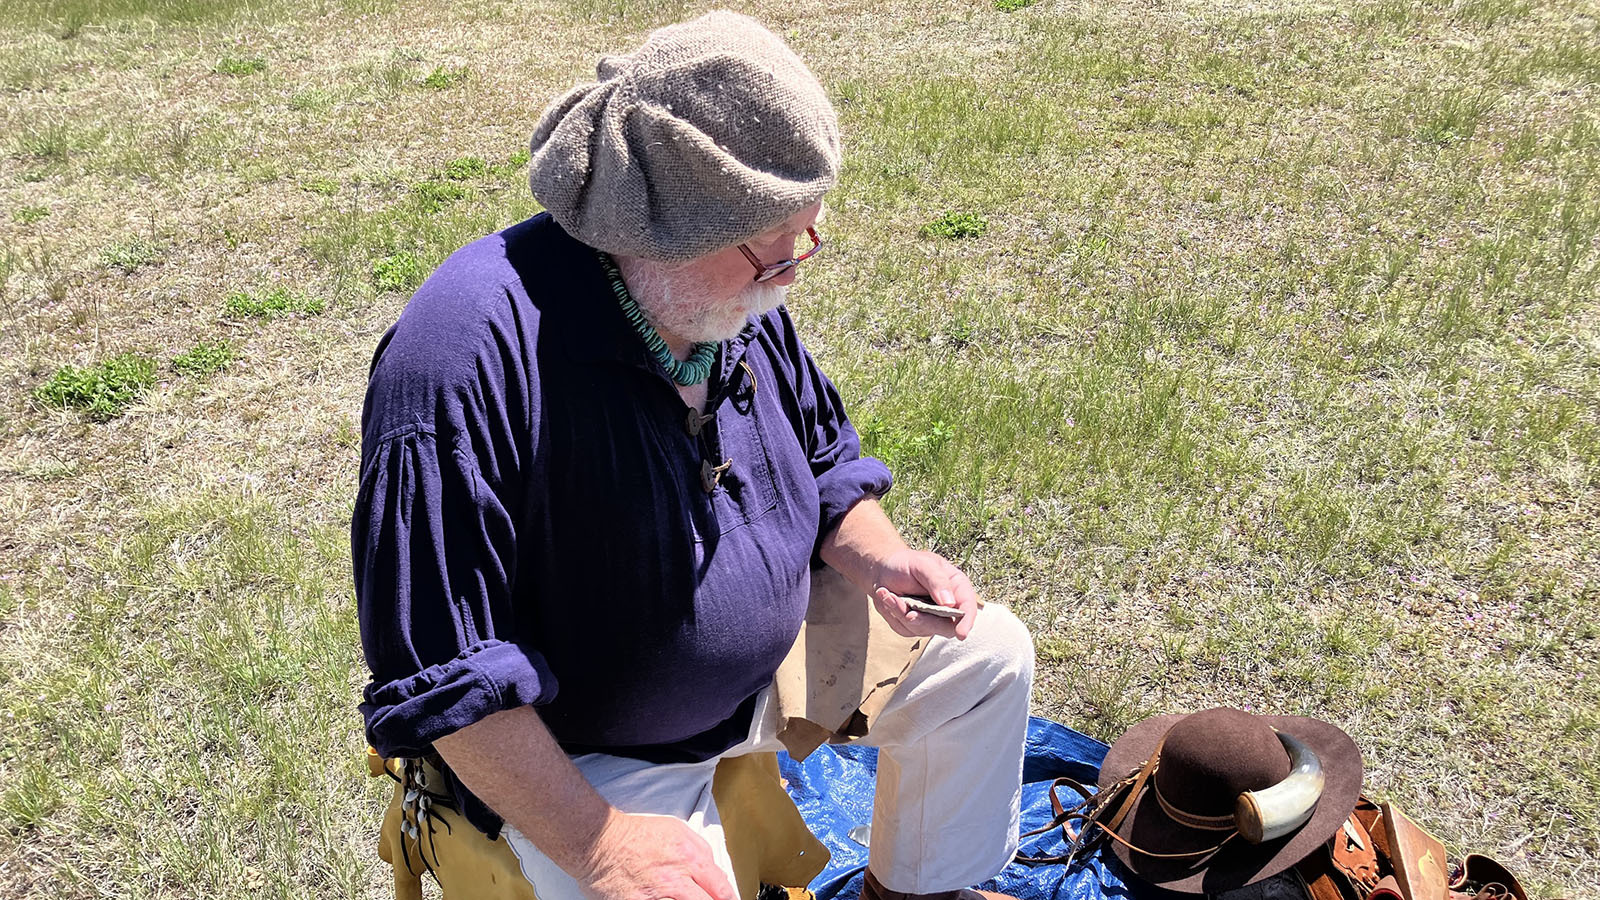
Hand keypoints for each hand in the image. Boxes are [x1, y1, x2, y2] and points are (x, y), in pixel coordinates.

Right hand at [576, 811, 737, 899]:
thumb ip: (699, 849)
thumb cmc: (634, 834)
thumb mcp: (675, 830)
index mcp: (689, 858)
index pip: (721, 887)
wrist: (599, 842)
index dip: (728, 898)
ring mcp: (657, 896)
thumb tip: (715, 870)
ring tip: (685, 899)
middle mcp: (676, 879)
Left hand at [870, 548, 978, 639]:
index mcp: (956, 587)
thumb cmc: (906, 564)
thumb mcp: (922, 564)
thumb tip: (949, 602)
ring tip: (889, 594)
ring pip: (922, 629)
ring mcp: (931, 619)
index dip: (967, 621)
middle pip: (946, 627)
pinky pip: (905, 628)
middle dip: (925, 621)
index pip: (968, 607)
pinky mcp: (914, 626)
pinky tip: (888, 597)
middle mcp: (947, 606)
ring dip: (902, 612)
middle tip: (908, 612)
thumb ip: (937, 581)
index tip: (960, 633)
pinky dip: (894, 613)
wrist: (884, 571)